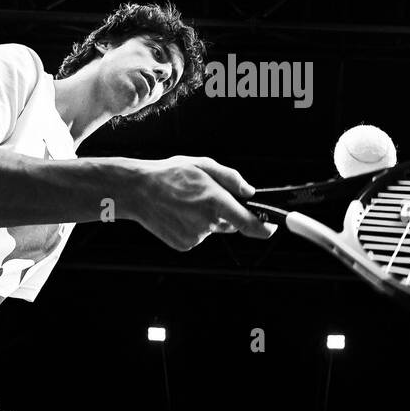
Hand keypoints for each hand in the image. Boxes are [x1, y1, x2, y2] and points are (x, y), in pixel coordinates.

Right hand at [128, 156, 277, 250]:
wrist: (137, 191)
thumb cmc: (169, 174)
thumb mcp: (203, 165)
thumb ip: (231, 179)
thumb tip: (249, 192)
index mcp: (214, 201)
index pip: (249, 223)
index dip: (264, 228)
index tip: (272, 228)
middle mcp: (207, 222)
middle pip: (231, 224)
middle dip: (226, 213)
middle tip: (205, 197)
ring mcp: (195, 236)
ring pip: (213, 230)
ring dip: (207, 219)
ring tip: (186, 203)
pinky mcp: (184, 245)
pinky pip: (198, 237)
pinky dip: (193, 227)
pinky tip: (179, 213)